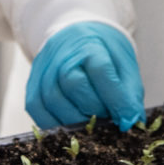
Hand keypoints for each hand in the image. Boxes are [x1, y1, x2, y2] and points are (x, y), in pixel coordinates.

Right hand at [25, 22, 145, 131]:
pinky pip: (36, 109)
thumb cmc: (103, 53)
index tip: (127, 120)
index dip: (115, 99)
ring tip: (91, 124)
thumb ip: (129, 93)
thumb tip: (131, 122)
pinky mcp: (32, 84)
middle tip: (108, 119)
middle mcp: (61, 53)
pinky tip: (70, 127)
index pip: (100, 70)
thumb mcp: (124, 65)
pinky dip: (53, 124)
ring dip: (75, 120)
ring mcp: (42, 68)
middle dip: (94, 110)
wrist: (76, 36)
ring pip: (52, 100)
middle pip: (73, 85)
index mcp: (89, 43)